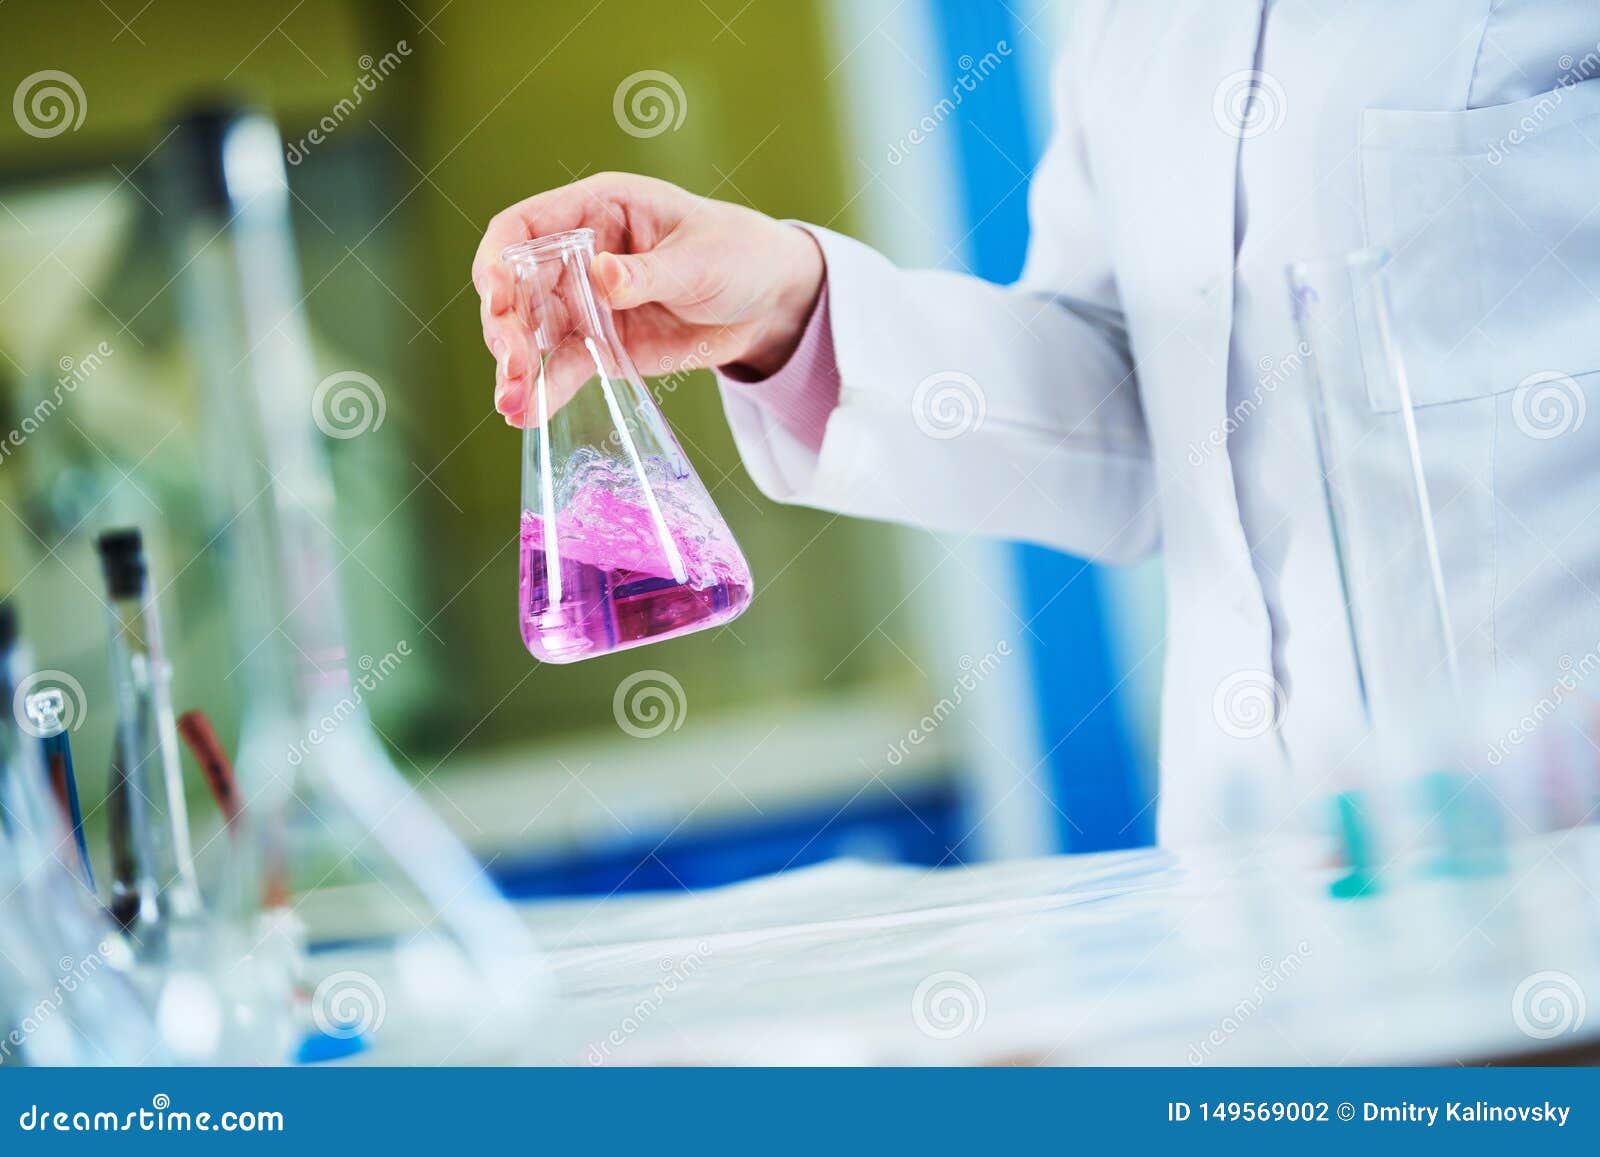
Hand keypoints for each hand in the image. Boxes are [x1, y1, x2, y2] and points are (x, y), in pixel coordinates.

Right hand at [473, 172, 823, 426]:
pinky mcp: (601, 345)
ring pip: (532, 333)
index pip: (524, 228)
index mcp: (597, 209)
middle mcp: (579, 256)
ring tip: (512, 403)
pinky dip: (545, 390)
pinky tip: (528, 414)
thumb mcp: (700, 257)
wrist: (768, 301)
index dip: (499, 260)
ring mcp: (586, 303)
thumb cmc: (737, 253)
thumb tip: (602, 277)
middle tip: (512, 366)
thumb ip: (649, 271)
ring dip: (517, 368)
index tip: (495, 297)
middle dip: (506, 326)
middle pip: (518, 287)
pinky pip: (563, 367)